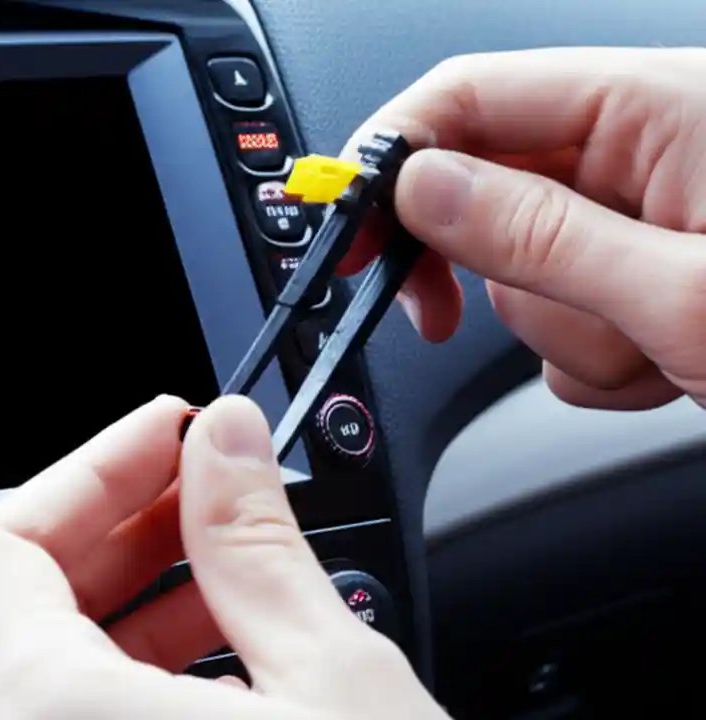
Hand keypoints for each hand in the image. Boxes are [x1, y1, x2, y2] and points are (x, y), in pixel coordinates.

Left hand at [0, 395, 446, 718]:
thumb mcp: (336, 682)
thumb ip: (257, 543)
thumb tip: (224, 441)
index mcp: (50, 718)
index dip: (85, 473)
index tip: (163, 438)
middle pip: (12, 609)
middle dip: (114, 534)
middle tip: (205, 491)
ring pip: (42, 678)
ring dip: (128, 609)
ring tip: (232, 576)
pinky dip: (132, 687)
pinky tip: (228, 673)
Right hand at [338, 47, 705, 408]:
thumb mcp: (683, 294)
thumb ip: (541, 236)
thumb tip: (419, 189)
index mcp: (658, 108)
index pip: (476, 96)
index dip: (391, 157)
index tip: (345, 231)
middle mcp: (649, 152)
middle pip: (486, 189)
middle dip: (481, 270)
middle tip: (440, 318)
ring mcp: (649, 222)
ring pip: (524, 273)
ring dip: (567, 334)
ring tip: (657, 355)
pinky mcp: (647, 283)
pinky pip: (566, 320)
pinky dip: (597, 360)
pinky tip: (669, 368)